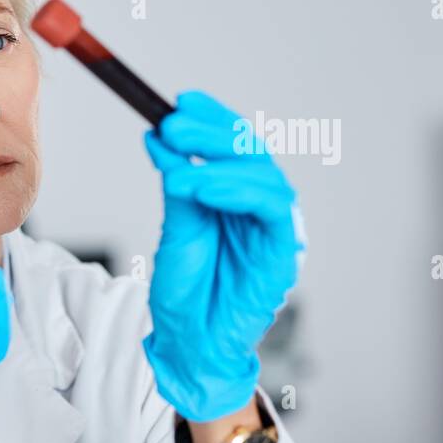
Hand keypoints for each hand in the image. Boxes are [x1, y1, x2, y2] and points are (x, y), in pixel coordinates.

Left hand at [141, 91, 305, 422]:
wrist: (189, 341)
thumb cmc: (186, 290)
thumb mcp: (176, 226)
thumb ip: (177, 184)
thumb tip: (161, 139)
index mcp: (236, 198)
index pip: (232, 146)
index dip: (212, 119)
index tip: (180, 101)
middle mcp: (259, 208)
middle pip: (250, 154)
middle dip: (212, 133)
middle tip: (173, 123)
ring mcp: (273, 228)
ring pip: (263, 176)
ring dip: (220, 162)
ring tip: (179, 162)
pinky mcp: (282, 251)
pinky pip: (271, 209)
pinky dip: (238, 193)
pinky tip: (204, 187)